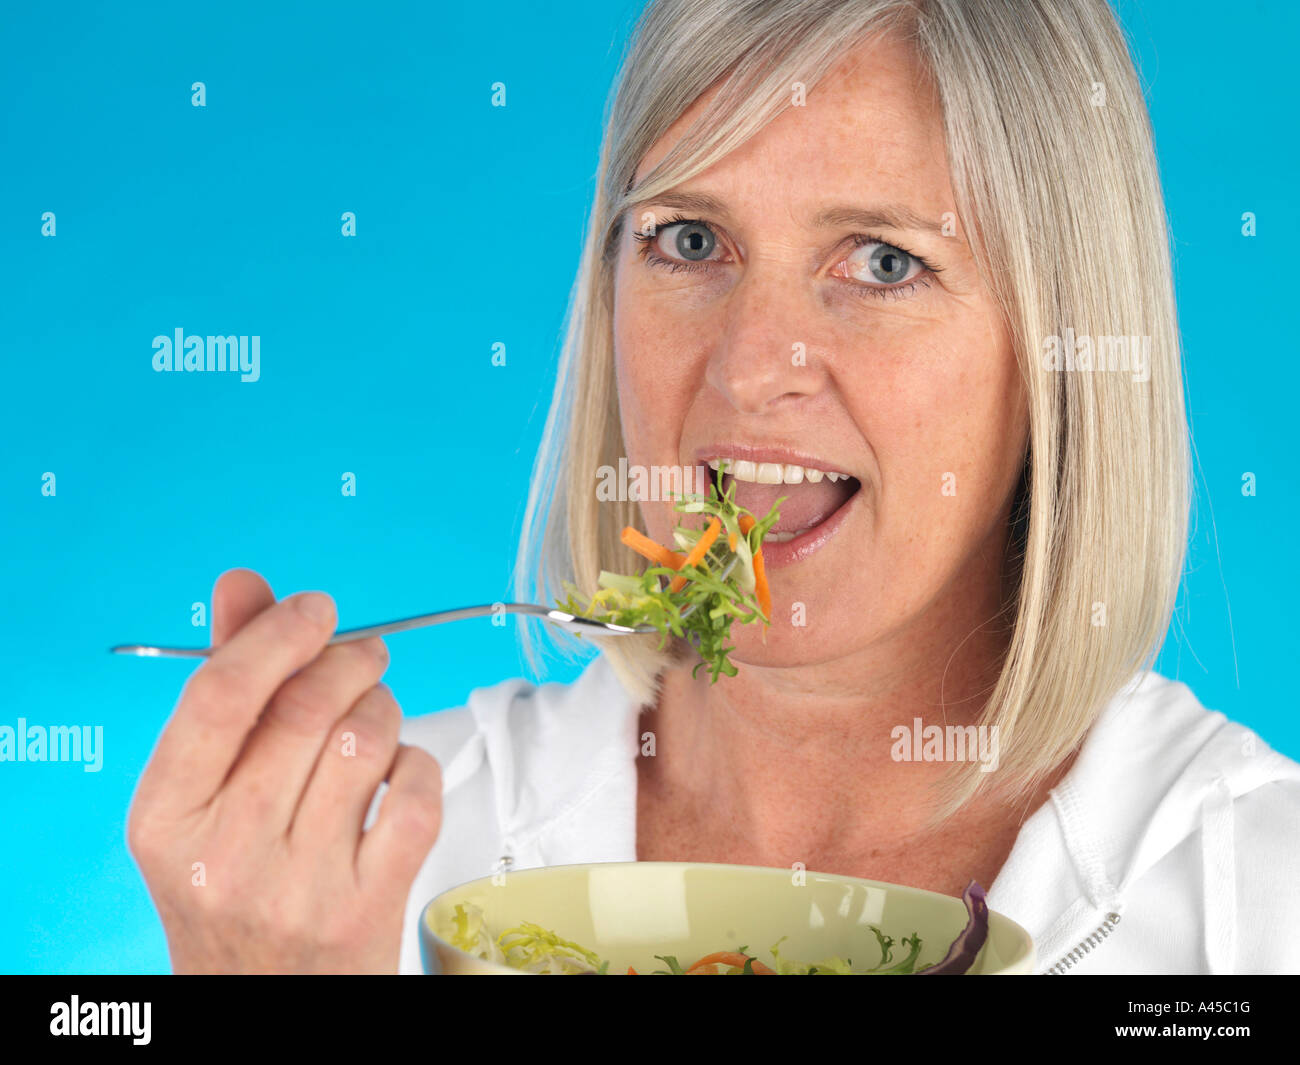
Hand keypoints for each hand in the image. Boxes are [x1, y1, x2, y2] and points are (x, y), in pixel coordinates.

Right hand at [127, 569, 442, 972]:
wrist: (262, 1004)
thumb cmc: (232, 888)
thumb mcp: (200, 801)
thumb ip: (223, 688)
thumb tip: (243, 584)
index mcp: (167, 818)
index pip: (221, 696)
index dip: (277, 634)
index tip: (314, 608)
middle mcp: (227, 853)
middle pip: (305, 708)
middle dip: (348, 659)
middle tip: (362, 654)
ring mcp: (301, 884)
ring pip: (366, 740)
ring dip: (382, 707)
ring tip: (372, 716)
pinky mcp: (368, 906)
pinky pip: (414, 792)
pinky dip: (415, 764)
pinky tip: (394, 776)